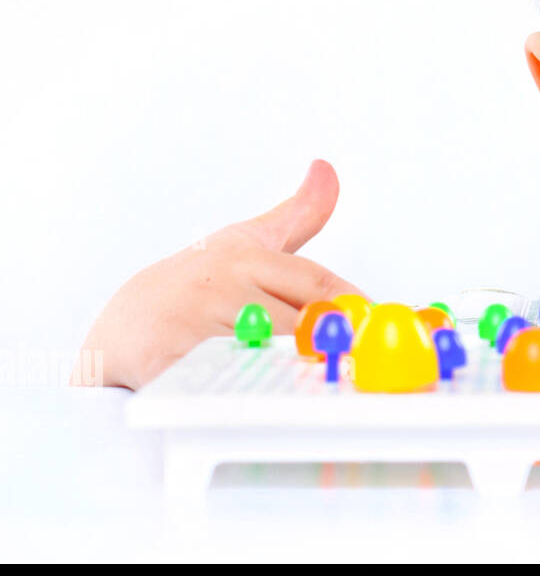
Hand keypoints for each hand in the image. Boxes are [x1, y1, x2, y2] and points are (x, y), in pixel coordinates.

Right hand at [76, 159, 366, 389]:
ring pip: (264, 357)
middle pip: (298, 325)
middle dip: (332, 347)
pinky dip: (251, 399)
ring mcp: (193, 324)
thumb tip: (328, 168)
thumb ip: (297, 213)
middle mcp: (220, 286)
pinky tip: (275, 407)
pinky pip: (222, 386)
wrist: (125, 324)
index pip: (315, 281)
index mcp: (245, 257)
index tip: (378, 327)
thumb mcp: (245, 241)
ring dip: (297, 377)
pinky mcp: (166, 363)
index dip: (352, 306)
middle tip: (367, 369)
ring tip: (328, 393)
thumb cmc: (199, 284)